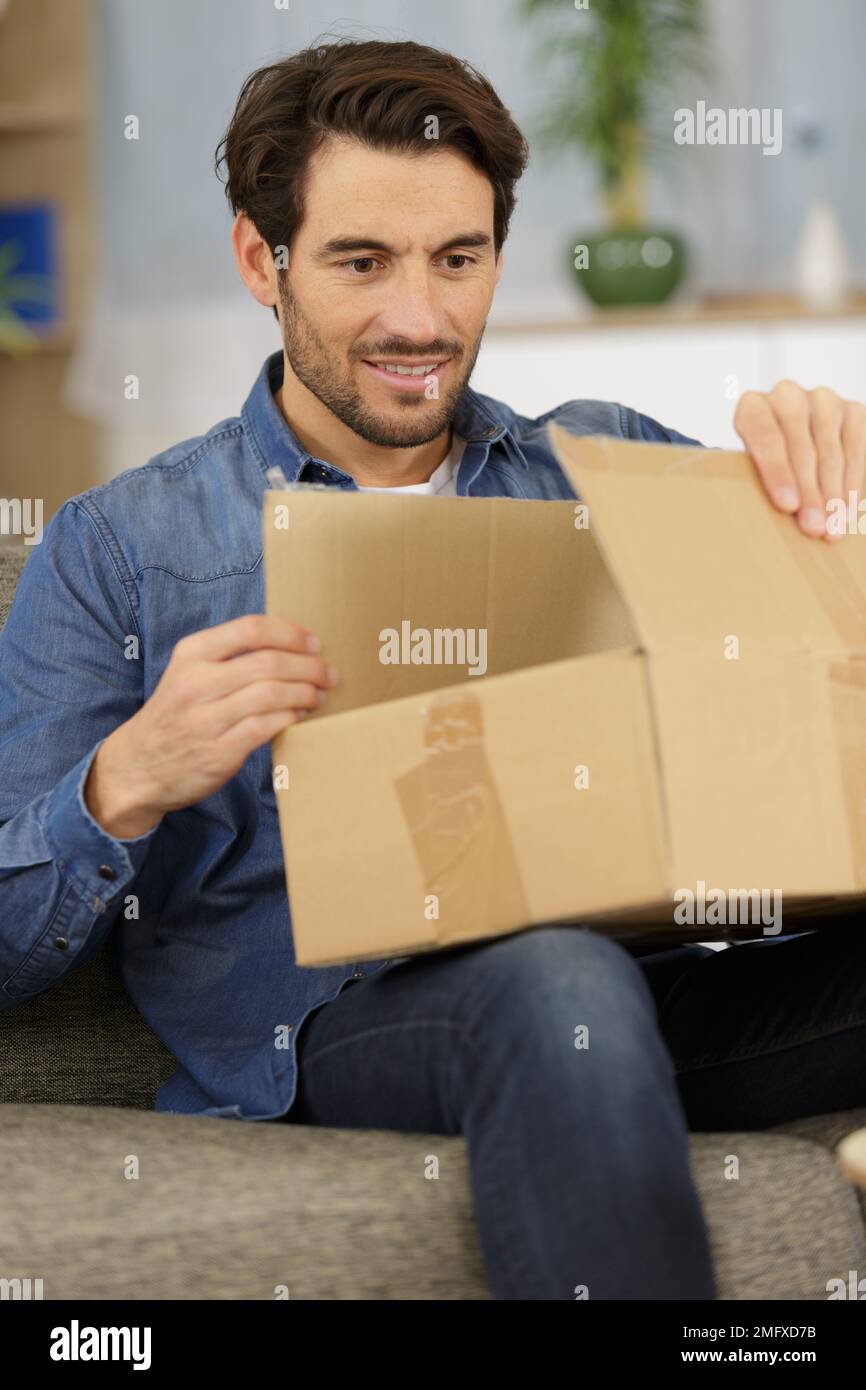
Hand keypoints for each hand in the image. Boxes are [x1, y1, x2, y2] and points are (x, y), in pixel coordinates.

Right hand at [85, 615, 336, 837]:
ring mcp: (206, 719)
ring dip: (305, 692)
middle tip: (328, 673)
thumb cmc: (175, 714)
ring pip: (271, 694)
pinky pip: (266, 727)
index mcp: (191, 654)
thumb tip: (290, 644)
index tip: (314, 642)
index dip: (290, 633)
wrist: (139, 766)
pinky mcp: (218, 752)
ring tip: (318, 695)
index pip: (250, 629)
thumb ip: (229, 656)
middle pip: (268, 662)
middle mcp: (196, 683)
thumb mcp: (188, 672)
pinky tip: (300, 715)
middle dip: (308, 666)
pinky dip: (290, 718)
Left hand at [733, 381, 865, 539]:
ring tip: (832, 528)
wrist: (794, 450)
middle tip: (813, 528)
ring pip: (830, 450)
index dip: (776, 471)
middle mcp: (787, 396)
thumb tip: (776, 519)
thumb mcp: (753, 472)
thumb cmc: (767, 469)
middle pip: (800, 447)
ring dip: (833, 493)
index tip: (788, 506)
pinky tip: (848, 510)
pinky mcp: (853, 410)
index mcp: (753, 407)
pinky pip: (857, 447)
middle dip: (809, 492)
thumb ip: (759, 484)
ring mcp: (822, 400)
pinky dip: (853, 482)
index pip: (764, 435)